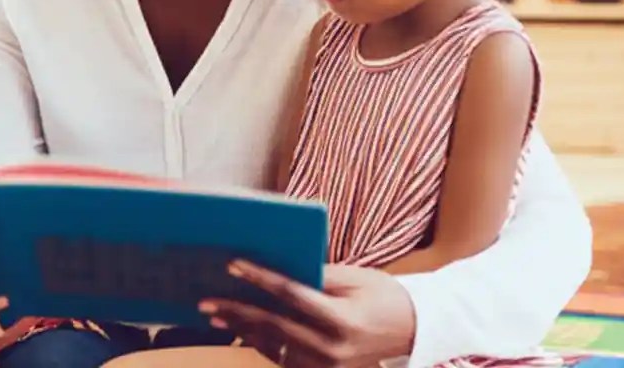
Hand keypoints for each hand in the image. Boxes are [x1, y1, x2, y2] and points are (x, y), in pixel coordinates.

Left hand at [200, 261, 414, 367]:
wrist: (416, 331)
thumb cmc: (385, 296)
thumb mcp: (356, 278)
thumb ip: (318, 275)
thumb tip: (278, 267)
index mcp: (342, 320)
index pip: (291, 296)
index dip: (259, 279)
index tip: (232, 265)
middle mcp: (332, 349)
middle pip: (274, 327)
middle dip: (237, 311)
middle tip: (206, 301)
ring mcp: (327, 367)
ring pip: (273, 348)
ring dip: (242, 330)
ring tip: (215, 314)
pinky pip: (284, 359)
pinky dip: (261, 343)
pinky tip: (241, 329)